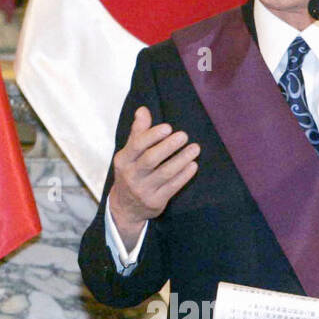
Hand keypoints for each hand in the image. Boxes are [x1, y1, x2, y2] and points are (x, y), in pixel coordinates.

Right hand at [106, 106, 199, 245]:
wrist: (125, 208)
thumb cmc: (130, 173)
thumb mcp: (128, 154)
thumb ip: (137, 132)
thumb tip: (143, 110)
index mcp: (123, 160)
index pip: (137, 145)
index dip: (152, 135)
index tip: (168, 127)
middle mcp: (131, 175)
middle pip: (151, 159)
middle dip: (168, 147)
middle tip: (184, 136)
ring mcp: (143, 190)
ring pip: (165, 173)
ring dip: (181, 159)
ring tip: (195, 148)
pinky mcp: (155, 202)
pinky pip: (172, 187)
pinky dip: (184, 175)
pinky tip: (193, 165)